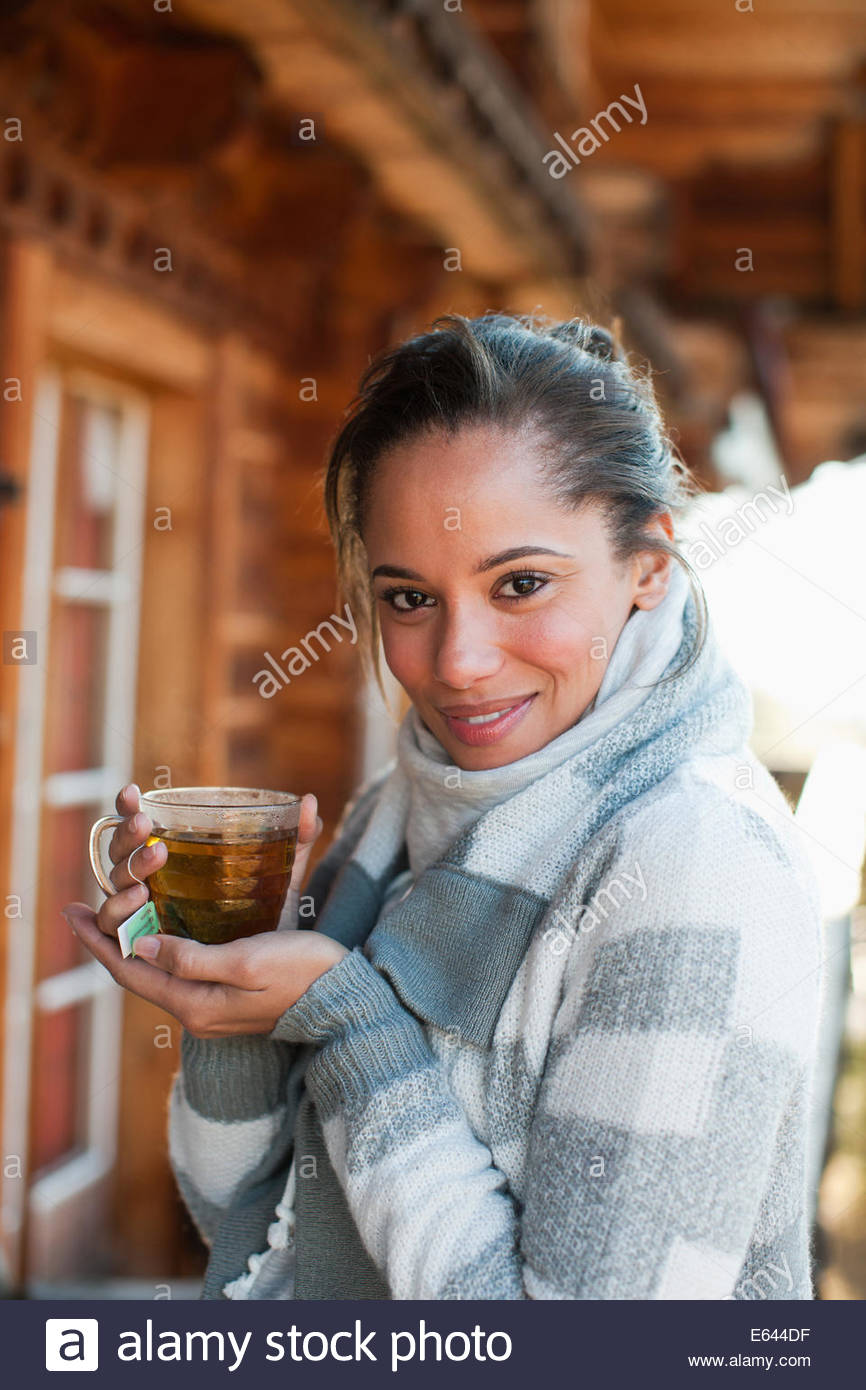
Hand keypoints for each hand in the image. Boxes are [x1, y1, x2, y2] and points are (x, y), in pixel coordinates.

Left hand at [62, 782, 340, 1036]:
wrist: (348, 998)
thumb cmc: (303, 975)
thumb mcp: (245, 964)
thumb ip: (191, 958)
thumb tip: (141, 944)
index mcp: (196, 1004)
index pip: (129, 971)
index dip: (97, 942)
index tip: (71, 912)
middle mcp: (200, 1005)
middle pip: (140, 968)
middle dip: (111, 936)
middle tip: (87, 903)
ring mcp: (217, 999)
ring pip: (163, 963)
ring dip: (137, 935)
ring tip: (119, 906)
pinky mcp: (235, 986)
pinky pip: (190, 958)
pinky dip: (171, 935)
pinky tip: (169, 916)